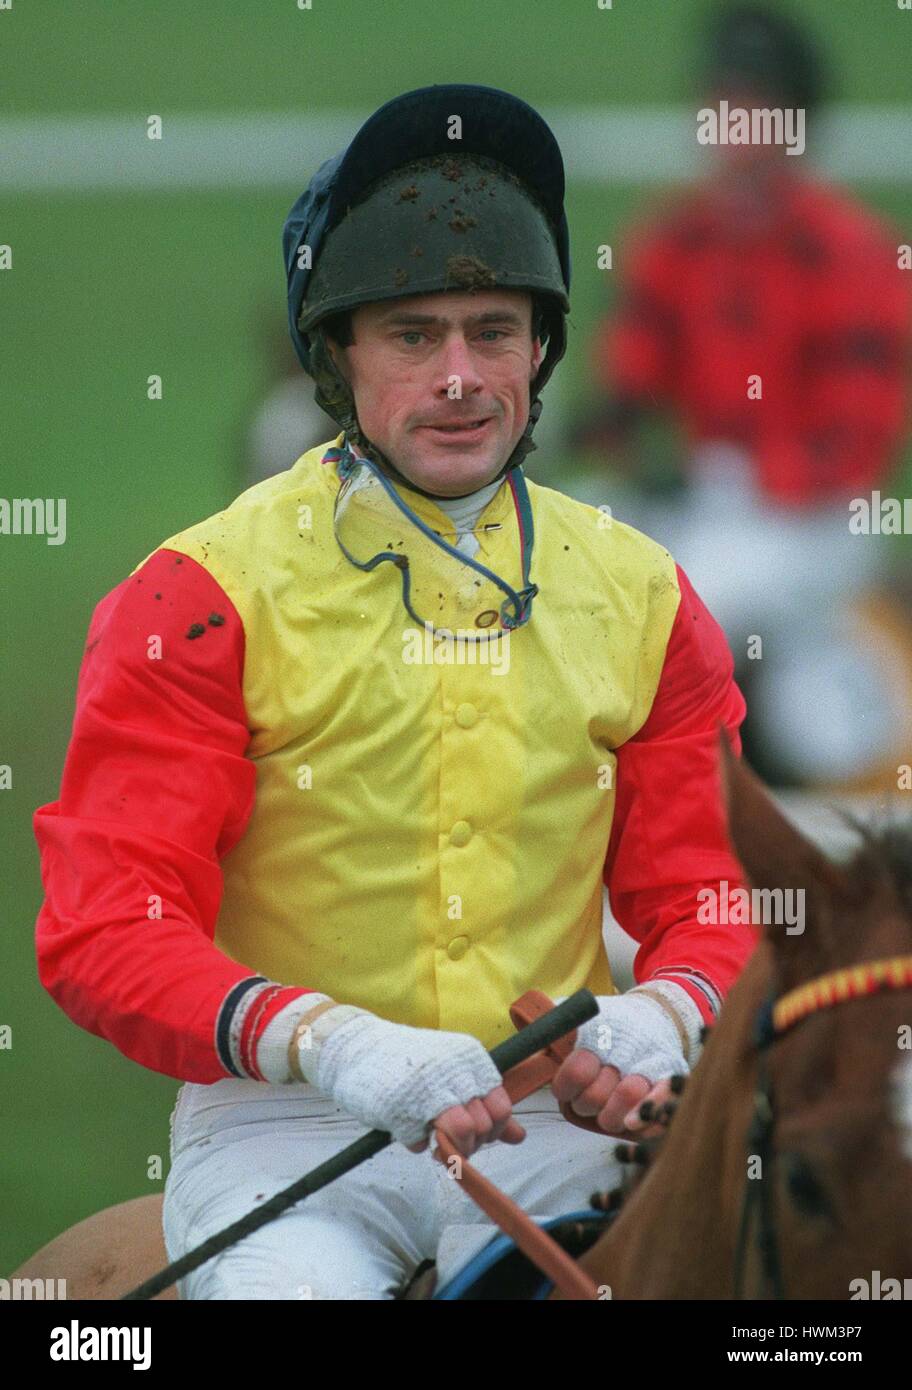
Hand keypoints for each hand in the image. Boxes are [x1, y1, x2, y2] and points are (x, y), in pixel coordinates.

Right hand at [302, 1007, 524, 1150]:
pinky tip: (404, 1126)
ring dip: (449, 1149)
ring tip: (434, 1143)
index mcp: (470, 1058)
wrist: (357, 1046)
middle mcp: (453, 1070)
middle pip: (482, 1126)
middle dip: (470, 1144)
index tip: (476, 1133)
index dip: (492, 1131)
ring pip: (461, 1134)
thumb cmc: (409, 1062)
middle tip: (451, 1140)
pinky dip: (414, 1142)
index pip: (501, 1107)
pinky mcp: (399, 1107)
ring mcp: (426, 1089)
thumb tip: (520, 1138)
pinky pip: (419, 1142)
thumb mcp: (452, 1074)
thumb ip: (485, 1103)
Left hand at [548, 988, 691, 1135]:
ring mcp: (650, 1068)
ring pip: (622, 1107)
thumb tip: (525, 1029)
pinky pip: (659, 1109)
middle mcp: (626, 1050)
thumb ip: (554, 1025)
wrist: (655, 1016)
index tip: (566, 1088)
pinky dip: (645, 1121)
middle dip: (586, 1104)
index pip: (576, 1071)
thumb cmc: (610, 1025)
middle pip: (594, 1097)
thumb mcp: (582, 1018)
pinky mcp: (672, 1081)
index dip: (566, 1086)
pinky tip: (635, 1122)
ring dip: (610, 1116)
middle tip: (589, 1097)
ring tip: (610, 1108)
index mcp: (599, 1035)